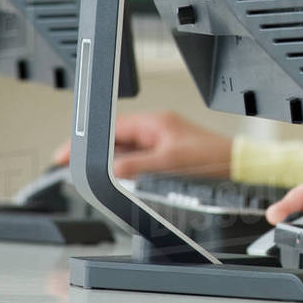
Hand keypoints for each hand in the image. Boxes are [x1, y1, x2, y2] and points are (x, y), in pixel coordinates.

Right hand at [51, 110, 232, 178]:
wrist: (235, 164)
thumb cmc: (211, 157)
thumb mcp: (170, 162)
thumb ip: (139, 165)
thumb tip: (113, 169)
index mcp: (155, 123)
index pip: (112, 127)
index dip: (88, 140)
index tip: (68, 151)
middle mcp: (156, 128)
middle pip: (115, 138)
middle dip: (91, 151)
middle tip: (68, 165)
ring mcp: (160, 140)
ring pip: (124, 149)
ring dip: (106, 160)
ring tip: (87, 175)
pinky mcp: (166, 152)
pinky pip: (136, 158)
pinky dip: (122, 166)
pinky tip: (114, 179)